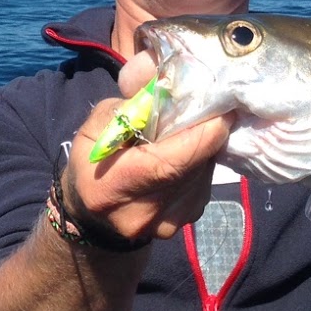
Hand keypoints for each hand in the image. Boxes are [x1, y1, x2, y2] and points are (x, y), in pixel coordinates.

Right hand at [58, 51, 229, 247]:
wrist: (93, 218)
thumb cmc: (91, 163)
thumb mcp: (96, 126)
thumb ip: (131, 107)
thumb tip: (166, 86)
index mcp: (112, 187)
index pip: (169, 163)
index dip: (201, 135)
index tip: (219, 109)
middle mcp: (142, 214)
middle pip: (193, 166)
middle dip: (204, 134)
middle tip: (206, 109)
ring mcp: (166, 224)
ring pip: (203, 174)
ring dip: (201, 149)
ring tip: (185, 135)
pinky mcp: (185, 223)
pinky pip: (203, 183)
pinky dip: (199, 164)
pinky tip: (183, 156)